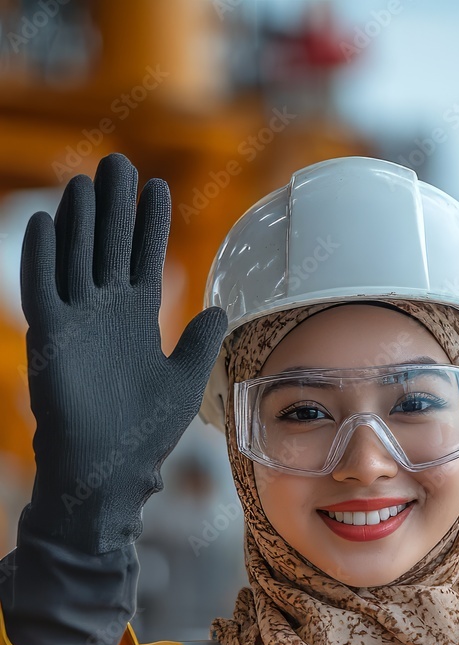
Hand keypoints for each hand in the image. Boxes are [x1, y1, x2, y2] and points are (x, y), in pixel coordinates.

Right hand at [19, 152, 226, 553]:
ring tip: (86, 180)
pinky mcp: (48, 339)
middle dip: (115, 206)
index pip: (145, 260)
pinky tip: (44, 223)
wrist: (107, 470)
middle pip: (109, 247)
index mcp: (139, 320)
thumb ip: (198, 345)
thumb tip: (219, 309)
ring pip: (75, 258)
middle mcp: (106, 314)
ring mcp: (76, 323)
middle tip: (118, 162)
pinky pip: (41, 289)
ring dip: (80, 221)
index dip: (150, 225)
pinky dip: (41, 258)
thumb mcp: (183, 383)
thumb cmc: (145, 434)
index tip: (158, 186)